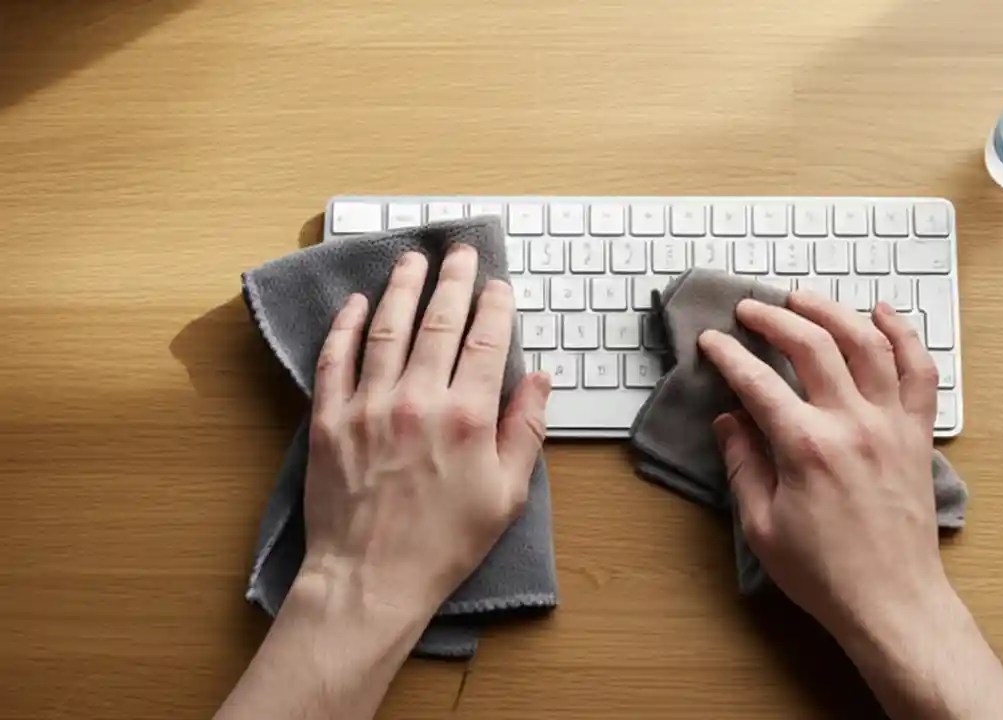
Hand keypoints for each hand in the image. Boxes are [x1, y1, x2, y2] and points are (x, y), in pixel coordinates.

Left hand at [298, 246, 550, 626]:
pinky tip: (358, 304)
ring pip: (388, 329)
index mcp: (468, 417)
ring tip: (412, 260)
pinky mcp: (330, 420)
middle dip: (454, 281)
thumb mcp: (507, 495)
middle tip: (459, 253)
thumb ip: (526, 432)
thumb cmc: (444, 544)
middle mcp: (419, 400)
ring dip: (402, 288)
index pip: (487, 342)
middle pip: (439, 322)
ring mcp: (369, 406)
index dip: (496, 306)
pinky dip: (347, 326)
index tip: (500, 286)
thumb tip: (542, 381)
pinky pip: (336, 359)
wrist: (371, 580)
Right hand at [699, 296, 944, 638]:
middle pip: (812, 345)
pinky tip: (884, 313)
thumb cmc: (824, 573)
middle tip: (750, 308)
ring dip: (832, 312)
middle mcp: (852, 423)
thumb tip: (728, 420)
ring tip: (803, 299)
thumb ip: (743, 464)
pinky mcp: (917, 434)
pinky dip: (904, 335)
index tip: (712, 341)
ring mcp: (891, 424)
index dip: (729, 355)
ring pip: (866, 343)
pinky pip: (919, 371)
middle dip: (774, 318)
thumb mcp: (762, 525)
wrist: (892, 601)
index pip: (758, 381)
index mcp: (806, 447)